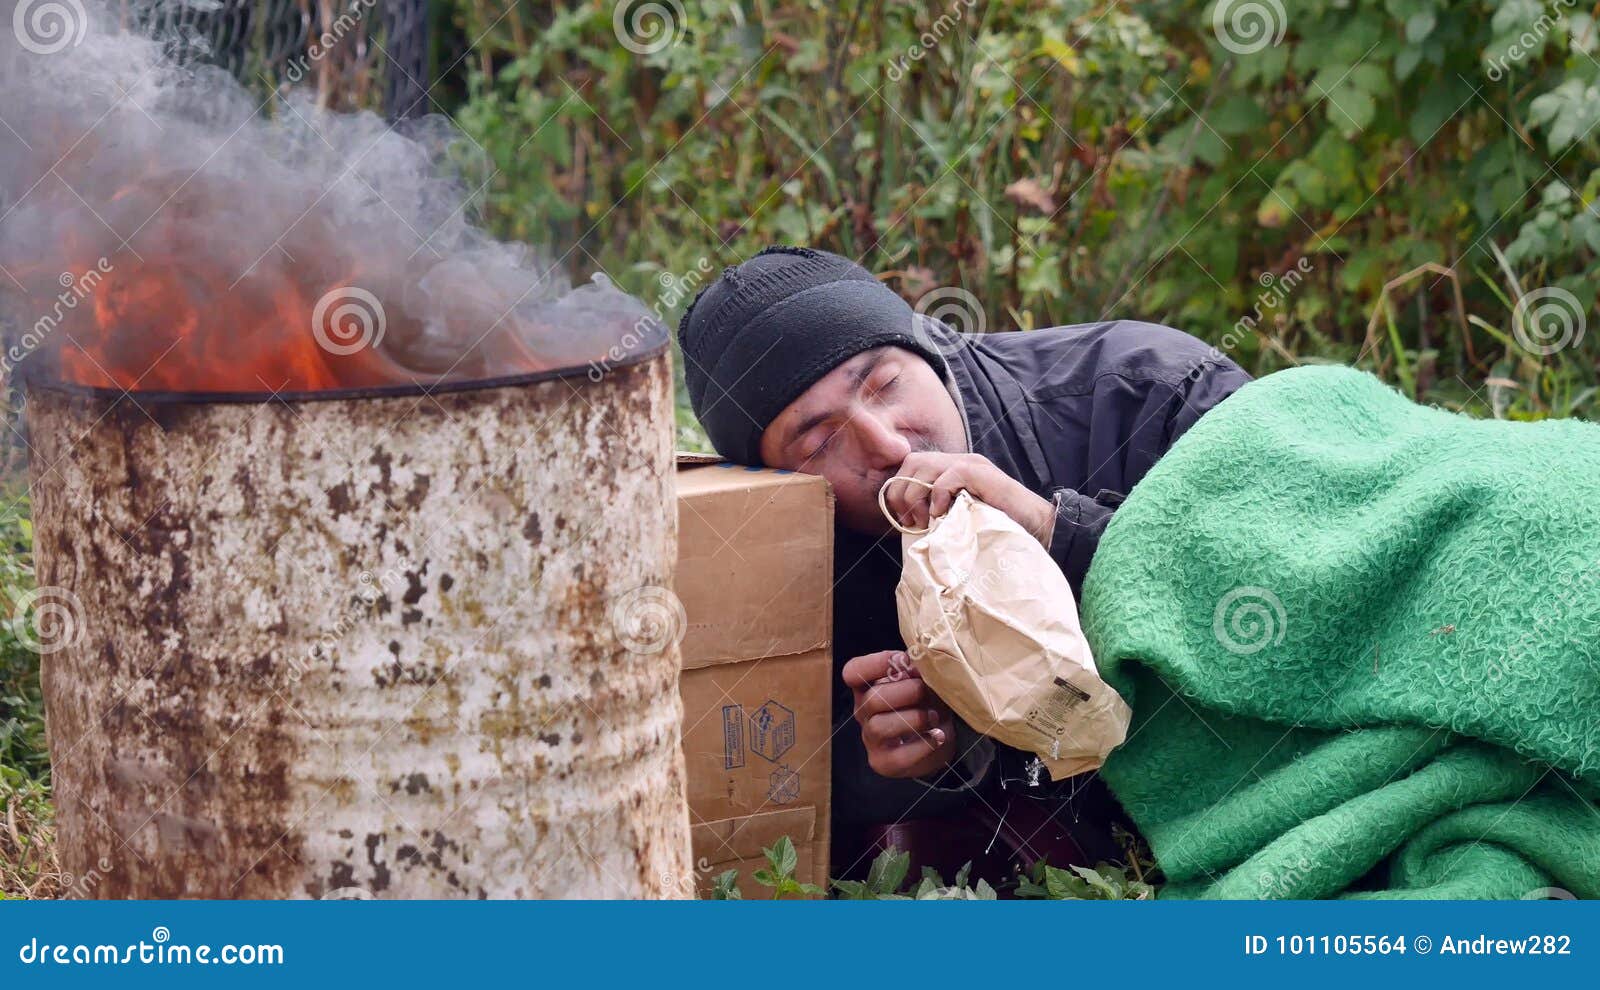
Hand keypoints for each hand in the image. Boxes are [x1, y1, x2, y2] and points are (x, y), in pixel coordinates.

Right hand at [840, 649, 956, 778]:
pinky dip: (924, 744)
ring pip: (880, 727)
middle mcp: (863, 712)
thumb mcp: (922, 683)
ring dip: (914, 719)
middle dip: (906, 692)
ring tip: (933, 717)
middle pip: (872, 699)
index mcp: (867, 687)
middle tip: (925, 692)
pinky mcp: (884, 762)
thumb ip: (916, 673)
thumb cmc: (925, 705)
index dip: (876, 663)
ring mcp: (871, 739)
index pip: (853, 672)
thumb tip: (916, 666)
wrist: (936, 741)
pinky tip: (937, 736)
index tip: (905, 661)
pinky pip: (900, 755)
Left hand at [883, 451, 1055, 546]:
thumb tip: (909, 523)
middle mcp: (960, 462)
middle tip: (911, 521)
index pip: (911, 465)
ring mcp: (971, 465)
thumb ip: (938, 514)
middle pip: (912, 462)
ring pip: (924, 466)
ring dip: (916, 496)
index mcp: (952, 470)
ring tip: (925, 521)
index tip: (902, 519)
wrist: (1038, 528)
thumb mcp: (959, 519)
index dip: (898, 490)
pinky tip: (942, 514)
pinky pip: (947, 475)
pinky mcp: (981, 474)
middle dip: (902, 492)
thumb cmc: (997, 528)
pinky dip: (938, 495)